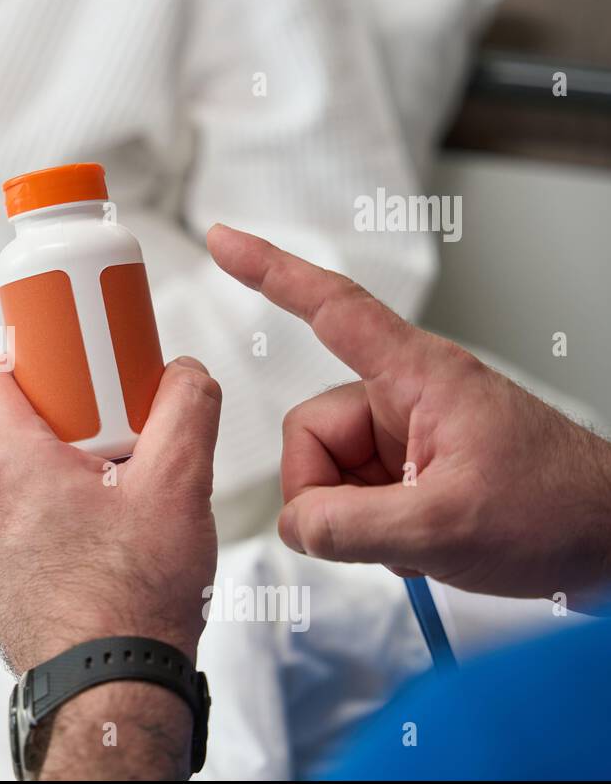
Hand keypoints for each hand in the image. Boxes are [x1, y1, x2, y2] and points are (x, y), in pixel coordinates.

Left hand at [0, 358, 220, 674]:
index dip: (27, 366)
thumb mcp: (180, 485)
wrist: (112, 693)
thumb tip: (185, 373)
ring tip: (117, 511)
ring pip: (16, 494)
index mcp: (11, 468)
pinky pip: (18, 541)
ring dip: (58, 488)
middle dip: (63, 433)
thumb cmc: (137, 595)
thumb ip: (186, 411)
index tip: (68, 373)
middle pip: (10, 440)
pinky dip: (51, 534)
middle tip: (116, 446)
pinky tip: (100, 555)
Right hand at [207, 223, 610, 607]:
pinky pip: (353, 493)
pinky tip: (412, 542)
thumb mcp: (444, 526)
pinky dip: (369, 527)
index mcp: (419, 376)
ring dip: (353, 516)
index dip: (270, 270)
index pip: (331, 308)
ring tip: (412, 536)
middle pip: (311, 430)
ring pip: (327, 471)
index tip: (225, 241)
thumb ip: (350, 526)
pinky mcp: (411, 468)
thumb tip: (294, 524)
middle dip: (326, 491)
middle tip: (380, 531)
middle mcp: (406, 396)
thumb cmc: (558, 510)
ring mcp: (407, 435)